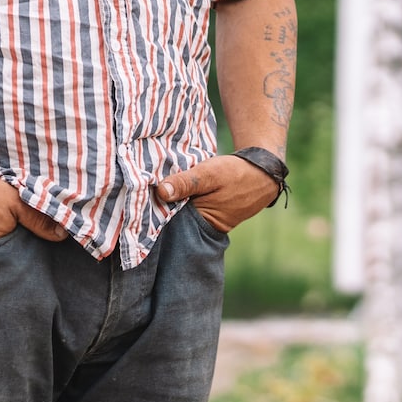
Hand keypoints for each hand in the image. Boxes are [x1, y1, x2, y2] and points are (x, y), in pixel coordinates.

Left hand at [154, 154, 280, 234]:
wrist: (263, 173)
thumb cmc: (237, 173)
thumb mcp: (210, 174)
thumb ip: (186, 182)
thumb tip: (160, 191)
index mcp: (200, 224)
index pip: (167, 221)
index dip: (154, 209)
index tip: (138, 196)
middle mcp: (200, 228)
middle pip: (171, 219)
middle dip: (159, 206)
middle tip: (142, 189)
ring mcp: (204, 222)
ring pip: (179, 213)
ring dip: (170, 202)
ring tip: (153, 186)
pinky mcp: (207, 213)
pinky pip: (187, 209)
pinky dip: (180, 199)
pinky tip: (172, 187)